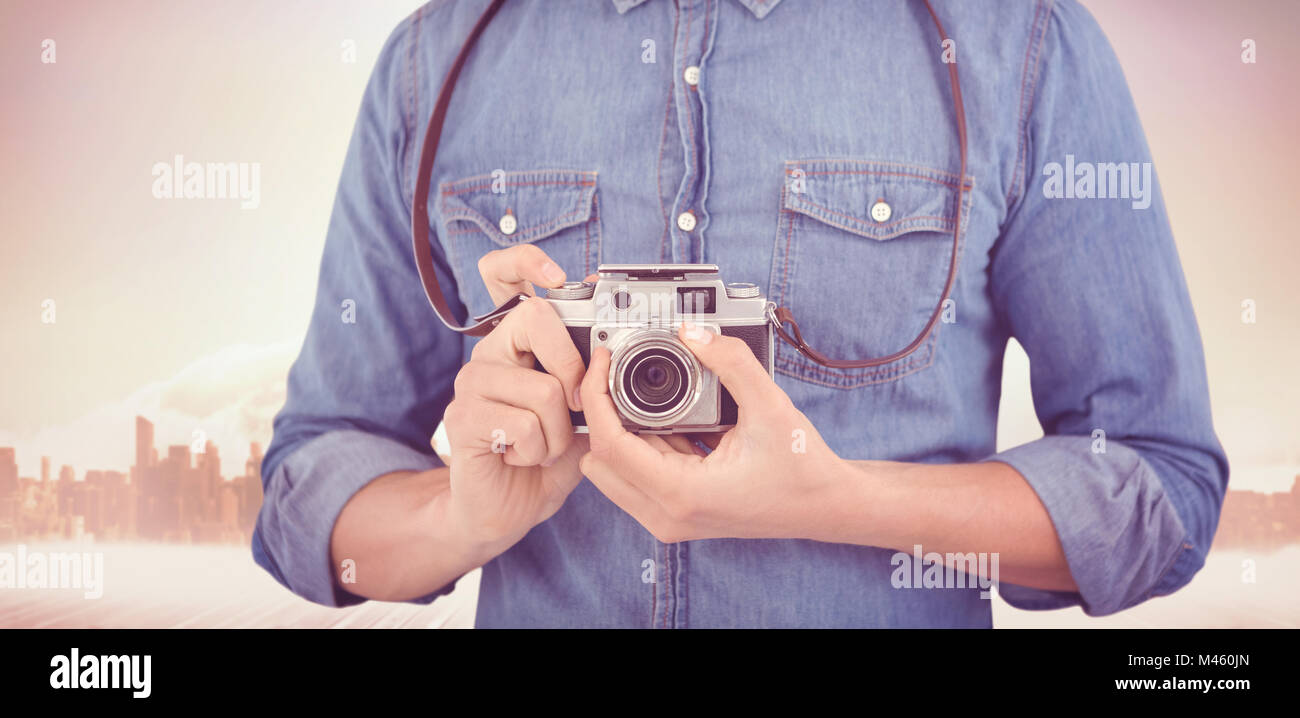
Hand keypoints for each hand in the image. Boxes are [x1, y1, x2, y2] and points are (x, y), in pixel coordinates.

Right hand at [442, 245, 588, 551]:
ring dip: (558, 433)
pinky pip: (525, 425)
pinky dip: (538, 451)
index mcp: (515, 343)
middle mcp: (489, 354)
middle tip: (570, 408)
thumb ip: (594, 384)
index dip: (527, 261)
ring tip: (542, 446)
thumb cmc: (542, 459)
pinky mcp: (462, 419)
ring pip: (544, 388)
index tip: (557, 275)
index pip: (502, 274)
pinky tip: (521, 457)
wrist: (504, 511)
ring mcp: (471, 384)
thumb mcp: (579, 416)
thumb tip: (614, 355)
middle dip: (572, 371)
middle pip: (536, 320)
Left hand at [578, 322, 843, 542]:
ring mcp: (670, 519)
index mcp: (682, 493)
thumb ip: (732, 362)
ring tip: (645, 395)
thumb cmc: (804, 467)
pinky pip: (637, 476)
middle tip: (616, 376)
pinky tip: (672, 420)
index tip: (604, 361)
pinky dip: (642, 445)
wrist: (826, 506)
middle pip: (598, 463)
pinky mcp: (677, 512)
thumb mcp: (771, 406)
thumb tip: (693, 332)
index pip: (609, 444)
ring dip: (620, 431)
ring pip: (613, 471)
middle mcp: (668, 514)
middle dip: (601, 416)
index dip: (597, 396)